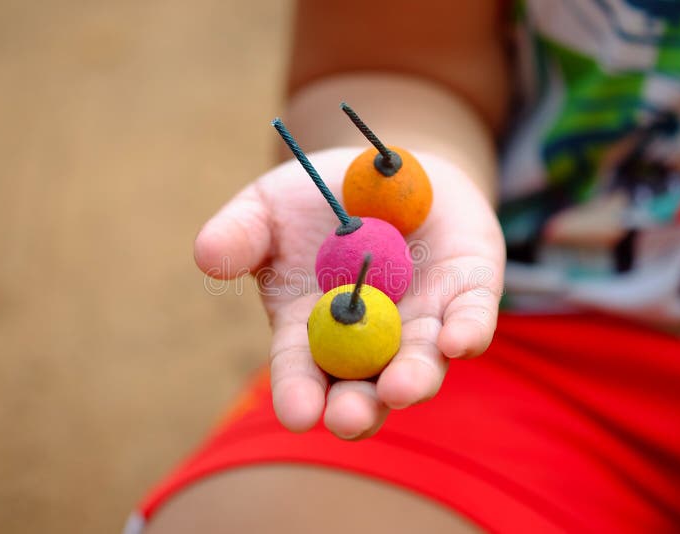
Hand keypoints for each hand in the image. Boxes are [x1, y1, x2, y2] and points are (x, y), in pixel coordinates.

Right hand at [195, 148, 504, 438]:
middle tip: (349, 419)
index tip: (297, 414)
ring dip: (412, 379)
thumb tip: (207, 256)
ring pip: (421, 361)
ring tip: (401, 390)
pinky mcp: (467, 292)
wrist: (389, 171)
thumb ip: (241, 235)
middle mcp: (371, 338)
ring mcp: (421, 320)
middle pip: (365, 385)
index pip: (303, 370)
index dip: (298, 393)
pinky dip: (468, 331)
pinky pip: (472, 317)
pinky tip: (459, 341)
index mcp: (315, 328)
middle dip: (358, 407)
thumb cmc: (320, 197)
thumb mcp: (270, 207)